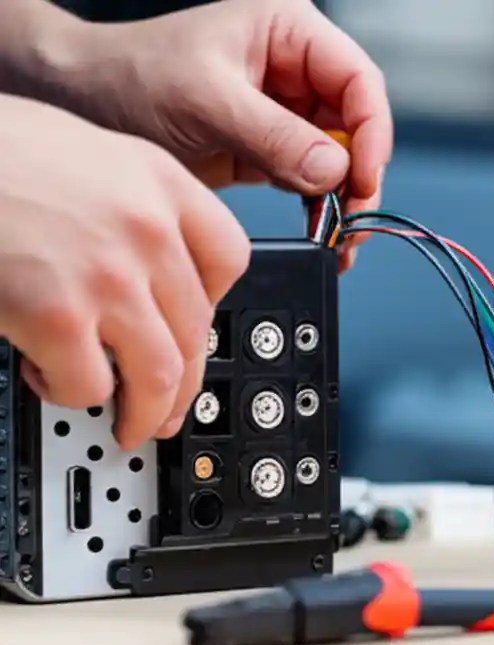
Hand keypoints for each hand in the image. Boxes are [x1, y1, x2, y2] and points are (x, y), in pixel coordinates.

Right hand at [0, 94, 249, 449]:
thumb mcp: (86, 153)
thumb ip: (128, 205)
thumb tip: (143, 268)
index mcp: (158, 181)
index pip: (228, 257)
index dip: (214, 302)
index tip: (194, 326)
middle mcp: (146, 227)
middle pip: (197, 327)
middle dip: (185, 381)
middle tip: (168, 405)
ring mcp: (108, 275)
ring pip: (162, 373)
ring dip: (147, 411)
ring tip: (131, 425)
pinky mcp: (56, 315)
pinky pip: (90, 385)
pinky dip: (72, 393)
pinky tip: (48, 375)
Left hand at [28, 0, 392, 271]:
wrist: (81, 105)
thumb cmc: (129, 78)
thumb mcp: (206, 102)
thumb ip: (274, 135)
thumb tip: (335, 170)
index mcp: (287, 30)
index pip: (357, 78)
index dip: (371, 130)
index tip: (364, 176)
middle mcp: (295, 67)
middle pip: (357, 123)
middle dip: (360, 174)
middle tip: (353, 218)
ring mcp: (286, 110)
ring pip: (342, 157)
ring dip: (345, 199)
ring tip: (340, 236)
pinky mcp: (272, 148)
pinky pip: (315, 180)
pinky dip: (321, 209)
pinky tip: (322, 232)